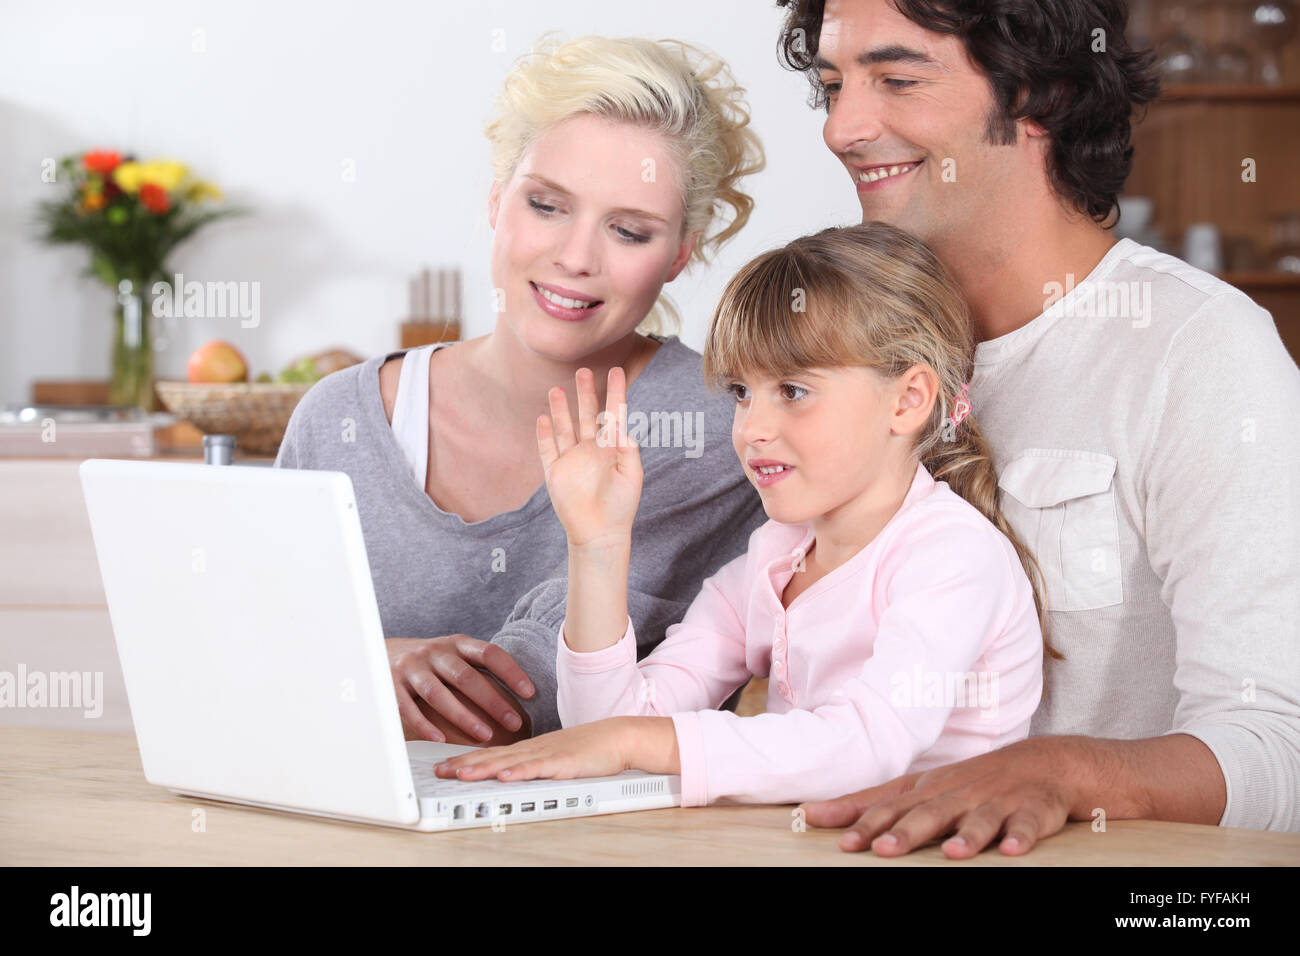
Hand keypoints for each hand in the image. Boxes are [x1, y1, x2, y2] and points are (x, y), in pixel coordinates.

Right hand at [388, 635, 534, 744]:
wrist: (379, 652)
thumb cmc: (430, 661)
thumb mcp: (454, 654)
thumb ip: (479, 667)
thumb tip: (523, 691)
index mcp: (456, 644)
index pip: (489, 653)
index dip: (511, 671)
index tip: (531, 692)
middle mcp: (434, 652)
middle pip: (466, 677)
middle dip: (492, 701)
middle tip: (515, 722)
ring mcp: (411, 668)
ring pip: (438, 694)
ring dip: (463, 716)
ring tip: (485, 735)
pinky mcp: (391, 686)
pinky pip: (408, 708)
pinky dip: (425, 725)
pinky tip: (441, 739)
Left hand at [433, 717, 634, 781]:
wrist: (618, 737)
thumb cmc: (589, 748)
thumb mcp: (554, 756)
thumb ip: (533, 764)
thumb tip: (512, 773)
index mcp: (530, 749)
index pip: (492, 754)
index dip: (466, 760)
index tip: (443, 766)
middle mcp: (534, 749)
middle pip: (493, 757)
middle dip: (464, 765)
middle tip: (439, 771)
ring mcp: (548, 754)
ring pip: (510, 763)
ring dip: (484, 768)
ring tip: (461, 774)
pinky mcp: (565, 763)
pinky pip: (539, 769)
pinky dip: (520, 772)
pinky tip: (505, 776)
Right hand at [537, 366, 641, 547]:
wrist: (600, 534)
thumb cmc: (621, 506)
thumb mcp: (632, 475)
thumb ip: (628, 450)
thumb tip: (620, 428)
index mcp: (612, 448)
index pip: (613, 414)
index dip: (615, 393)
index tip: (617, 371)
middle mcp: (591, 450)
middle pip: (586, 415)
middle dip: (586, 393)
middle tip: (583, 370)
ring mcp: (572, 460)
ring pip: (564, 428)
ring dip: (561, 409)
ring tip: (557, 389)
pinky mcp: (556, 473)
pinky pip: (548, 450)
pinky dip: (544, 434)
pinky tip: (543, 418)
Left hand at [800, 736, 1104, 857]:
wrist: (1041, 763)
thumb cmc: (968, 783)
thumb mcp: (919, 789)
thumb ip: (868, 805)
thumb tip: (811, 814)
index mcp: (929, 789)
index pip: (893, 806)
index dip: (868, 824)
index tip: (843, 842)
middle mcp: (958, 794)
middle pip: (930, 813)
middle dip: (907, 831)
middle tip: (883, 850)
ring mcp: (995, 802)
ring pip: (979, 819)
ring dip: (967, 835)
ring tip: (952, 853)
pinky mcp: (1031, 811)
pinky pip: (1027, 825)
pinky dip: (1021, 837)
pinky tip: (1012, 851)